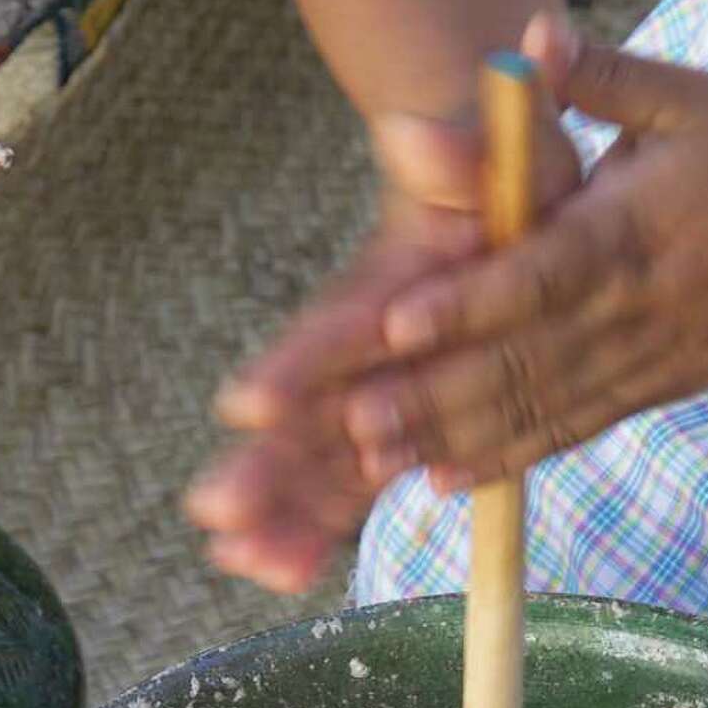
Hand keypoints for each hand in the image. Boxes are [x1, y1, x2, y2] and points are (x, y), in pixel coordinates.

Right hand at [187, 97, 579, 592]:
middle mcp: (364, 342)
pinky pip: (353, 481)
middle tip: (215, 510)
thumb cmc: (492, 167)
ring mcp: (373, 385)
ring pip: (319, 456)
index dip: (297, 365)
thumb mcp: (485, 151)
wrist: (492, 182)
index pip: (336, 328)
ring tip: (240, 561)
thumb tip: (418, 134)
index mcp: (388, 285)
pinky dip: (316, 524)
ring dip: (280, 509)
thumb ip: (453, 152)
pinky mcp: (392, 417)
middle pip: (305, 406)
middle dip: (265, 460)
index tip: (250, 404)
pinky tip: (276, 573)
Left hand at [338, 22, 707, 493]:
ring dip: (451, 435)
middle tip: (353, 421)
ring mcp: (637, 361)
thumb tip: (530, 35)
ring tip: (372, 458)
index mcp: (633, 229)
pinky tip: (438, 481)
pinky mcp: (642, 392)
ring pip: (534, 408)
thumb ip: (602, 76)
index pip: (541, 273)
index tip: (397, 323)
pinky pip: (564, 433)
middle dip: (434, 394)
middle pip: (521, 360)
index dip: (468, 303)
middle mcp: (630, 308)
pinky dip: (502, 459)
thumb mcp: (690, 99)